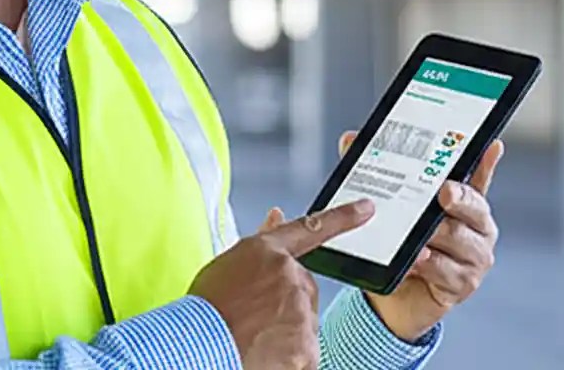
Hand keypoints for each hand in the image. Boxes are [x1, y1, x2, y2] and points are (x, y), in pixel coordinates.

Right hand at [190, 198, 374, 368]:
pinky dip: (289, 361)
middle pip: (302, 291)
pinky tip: (263, 358)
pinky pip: (305, 355)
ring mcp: (300, 310)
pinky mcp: (306, 345)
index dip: (344, 217)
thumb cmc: (204, 310)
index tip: (367, 209)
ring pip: (303, 324)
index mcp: (267, 252)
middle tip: (254, 321)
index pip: (312, 228)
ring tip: (251, 341)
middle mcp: (289, 275)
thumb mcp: (226, 266)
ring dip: (284, 335)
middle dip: (285, 306)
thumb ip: (260, 243)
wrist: (196, 346)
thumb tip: (277, 215)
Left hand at [339, 130, 503, 342]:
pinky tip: (418, 259)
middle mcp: (477, 228)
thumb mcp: (392, 208)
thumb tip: (351, 139)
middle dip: (460, 198)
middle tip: (444, 191)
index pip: (478, 177)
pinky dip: (431, 265)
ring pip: (461, 240)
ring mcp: (474, 257)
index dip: (486, 161)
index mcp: (465, 203)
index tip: (491, 145)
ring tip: (423, 233)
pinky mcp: (463, 284)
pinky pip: (448, 272)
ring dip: (439, 235)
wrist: (394, 297)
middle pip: (476, 208)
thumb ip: (377, 174)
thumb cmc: (400, 246)